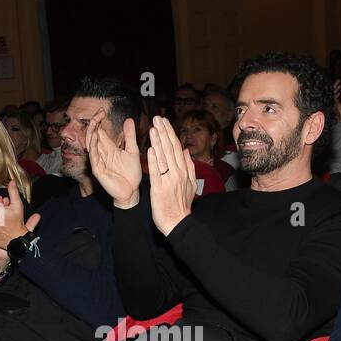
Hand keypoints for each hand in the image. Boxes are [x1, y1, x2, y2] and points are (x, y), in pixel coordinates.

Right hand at [86, 110, 142, 207]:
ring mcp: (98, 160)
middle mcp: (101, 152)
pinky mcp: (97, 169)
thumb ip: (130, 136)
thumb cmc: (131, 174)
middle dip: (94, 122)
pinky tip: (94, 136)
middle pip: (93, 134)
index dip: (99, 120)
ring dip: (91, 131)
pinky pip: (93, 155)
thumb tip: (129, 119)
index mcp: (109, 147)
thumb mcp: (133, 151)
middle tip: (99, 112)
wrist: (132, 192)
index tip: (103, 110)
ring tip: (94, 120)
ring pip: (90, 143)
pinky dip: (93, 145)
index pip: (100, 130)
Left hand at [145, 116, 195, 235]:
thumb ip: (189, 167)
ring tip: (154, 128)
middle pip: (170, 149)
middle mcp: (177, 173)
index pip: (176, 147)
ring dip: (158, 142)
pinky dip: (153, 161)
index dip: (170, 133)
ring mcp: (168, 181)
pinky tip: (150, 150)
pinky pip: (156, 172)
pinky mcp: (159, 189)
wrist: (177, 222)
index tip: (164, 122)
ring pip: (163, 158)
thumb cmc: (181, 205)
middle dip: (163, 132)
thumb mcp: (190, 185)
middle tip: (157, 118)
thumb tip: (186, 151)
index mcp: (184, 171)